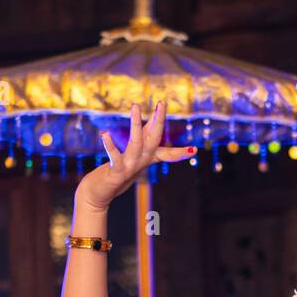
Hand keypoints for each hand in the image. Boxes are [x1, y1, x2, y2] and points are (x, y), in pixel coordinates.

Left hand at [76, 100, 195, 211]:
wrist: (101, 192)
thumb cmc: (118, 171)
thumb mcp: (135, 153)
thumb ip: (145, 136)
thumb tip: (155, 119)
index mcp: (147, 158)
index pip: (168, 153)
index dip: (181, 152)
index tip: (195, 150)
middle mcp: (141, 161)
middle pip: (154, 139)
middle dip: (159, 121)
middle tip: (162, 103)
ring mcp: (130, 166)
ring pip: (136, 143)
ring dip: (136, 124)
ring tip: (135, 106)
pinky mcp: (116, 171)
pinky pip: (114, 157)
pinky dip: (110, 145)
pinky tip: (105, 134)